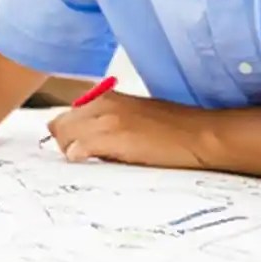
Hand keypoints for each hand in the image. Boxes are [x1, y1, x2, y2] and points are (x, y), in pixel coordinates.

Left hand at [46, 92, 211, 168]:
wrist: (201, 135)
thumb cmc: (174, 128)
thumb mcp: (135, 114)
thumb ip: (108, 119)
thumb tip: (89, 138)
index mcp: (105, 97)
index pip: (67, 115)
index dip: (71, 134)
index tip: (81, 147)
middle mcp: (100, 104)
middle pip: (59, 126)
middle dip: (67, 144)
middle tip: (89, 158)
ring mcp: (104, 120)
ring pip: (63, 138)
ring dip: (74, 153)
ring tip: (98, 162)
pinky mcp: (110, 137)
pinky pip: (76, 151)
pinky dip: (83, 160)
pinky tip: (102, 164)